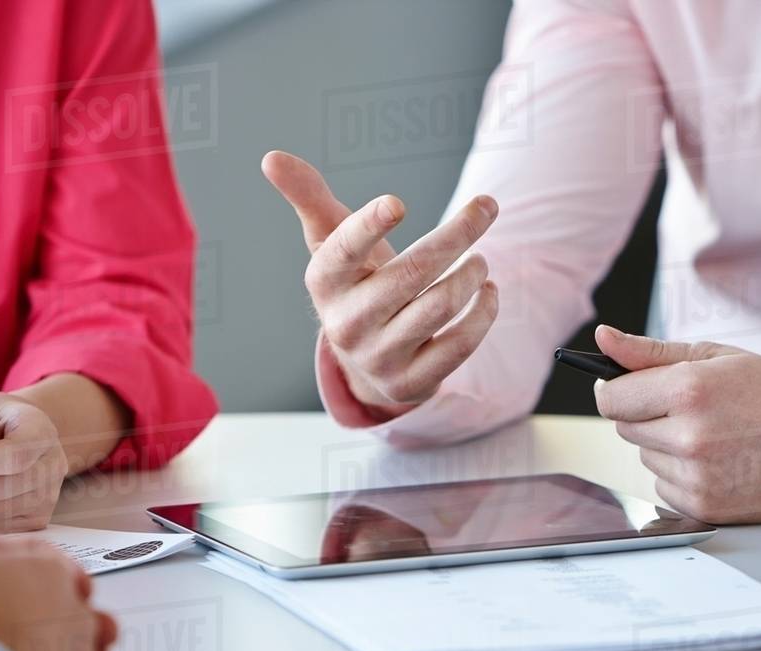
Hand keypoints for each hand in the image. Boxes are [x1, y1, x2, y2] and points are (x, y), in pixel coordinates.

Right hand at [262, 151, 499, 419]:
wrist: (366, 363)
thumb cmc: (356, 285)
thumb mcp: (332, 244)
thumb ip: (309, 198)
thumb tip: (271, 157)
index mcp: (325, 282)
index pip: (341, 252)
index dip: (367, 226)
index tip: (396, 203)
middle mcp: (347, 323)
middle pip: (410, 273)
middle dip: (456, 235)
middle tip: (486, 207)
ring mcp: (379, 357)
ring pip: (439, 306)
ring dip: (471, 274)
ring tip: (482, 259)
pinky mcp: (411, 382)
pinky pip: (459, 344)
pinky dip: (483, 313)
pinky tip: (488, 291)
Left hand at [591, 325, 760, 523]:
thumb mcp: (716, 357)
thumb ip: (650, 351)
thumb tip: (603, 339)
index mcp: (688, 390)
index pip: (610, 398)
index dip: (617, 390)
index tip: (628, 388)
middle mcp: (689, 436)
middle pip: (624, 428)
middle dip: (648, 415)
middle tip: (691, 408)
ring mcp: (697, 476)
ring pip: (645, 457)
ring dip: (666, 445)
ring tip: (714, 434)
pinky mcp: (705, 505)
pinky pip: (664, 486)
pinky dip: (681, 474)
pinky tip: (719, 460)